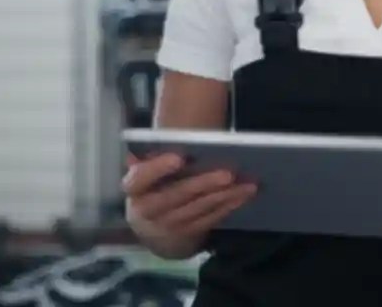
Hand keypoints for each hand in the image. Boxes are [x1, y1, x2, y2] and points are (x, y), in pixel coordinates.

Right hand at [123, 152, 256, 238]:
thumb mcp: (146, 175)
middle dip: (203, 184)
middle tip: (228, 172)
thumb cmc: (153, 188)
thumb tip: (157, 143)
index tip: (179, 156)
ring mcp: (167, 226)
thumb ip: (152, 160)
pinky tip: (244, 195)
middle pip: (176, 196)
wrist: (152, 231)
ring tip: (247, 183)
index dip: (157, 169)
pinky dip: (228, 206)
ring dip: (224, 196)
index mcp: (134, 189)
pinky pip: (210, 219)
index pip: (139, 179)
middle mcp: (147, 211)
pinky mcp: (187, 236)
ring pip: (198, 209)